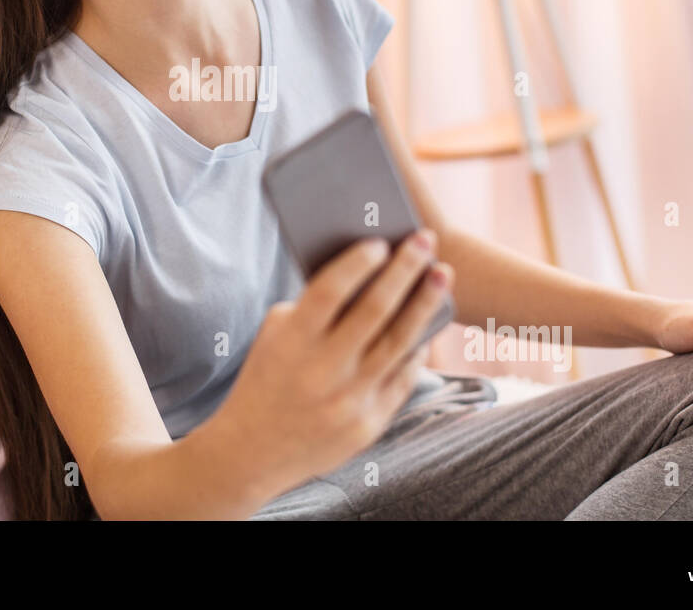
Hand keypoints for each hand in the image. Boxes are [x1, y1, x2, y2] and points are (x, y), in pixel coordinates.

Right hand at [214, 230, 452, 490]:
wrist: (251, 452)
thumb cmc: (265, 378)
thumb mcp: (275, 335)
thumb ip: (312, 306)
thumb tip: (363, 272)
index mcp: (292, 342)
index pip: (330, 291)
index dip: (357, 263)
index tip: (380, 241)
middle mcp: (322, 372)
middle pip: (374, 311)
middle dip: (404, 270)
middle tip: (425, 241)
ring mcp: (349, 401)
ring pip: (399, 342)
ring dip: (424, 303)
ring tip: (441, 274)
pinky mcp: (368, 425)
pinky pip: (402, 378)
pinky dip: (417, 348)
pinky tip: (429, 324)